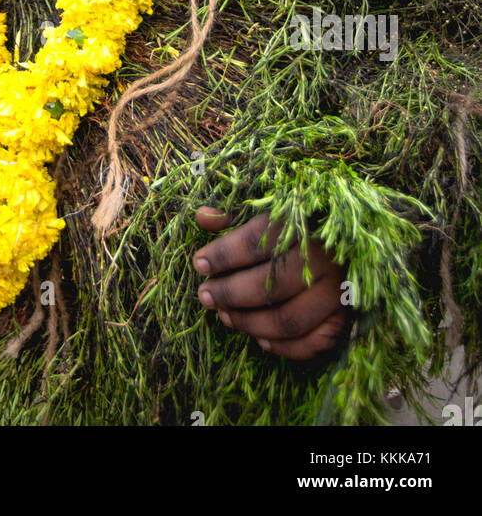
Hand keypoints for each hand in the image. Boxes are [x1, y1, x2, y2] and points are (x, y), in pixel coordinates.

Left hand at [193, 206, 347, 359]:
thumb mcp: (270, 211)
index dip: (223, 255)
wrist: (359, 241)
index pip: (256, 242)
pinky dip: (282, 347)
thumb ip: (235, 216)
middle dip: (230, 293)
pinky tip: (259, 339)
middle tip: (205, 296)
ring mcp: (337, 293)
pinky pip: (312, 344)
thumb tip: (201, 216)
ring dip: (250, 323)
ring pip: (287, 320)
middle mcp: (324, 259)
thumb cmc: (303, 223)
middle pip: (270, 285)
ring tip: (224, 316)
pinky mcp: (346, 319)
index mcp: (304, 225)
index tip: (199, 264)